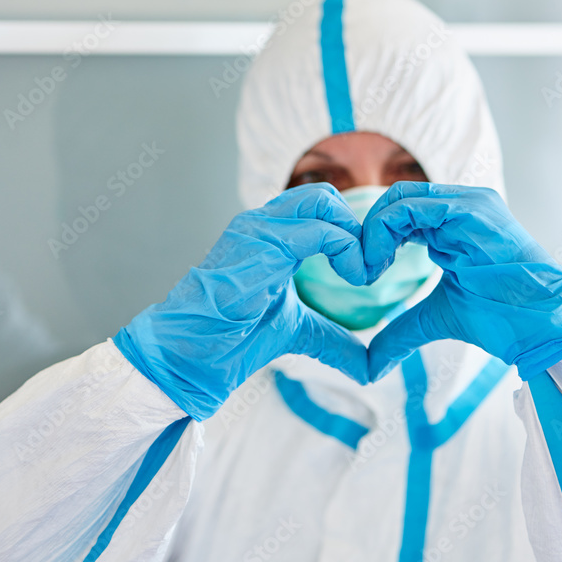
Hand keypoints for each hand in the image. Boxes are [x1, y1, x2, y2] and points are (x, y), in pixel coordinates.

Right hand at [114, 184, 370, 419]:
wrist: (190, 356)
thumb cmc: (232, 342)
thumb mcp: (297, 332)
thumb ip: (334, 339)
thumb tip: (371, 365)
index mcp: (269, 236)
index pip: (320, 209)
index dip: (352, 234)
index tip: (369, 272)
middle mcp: (262, 223)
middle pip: (325, 196)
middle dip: (358, 228)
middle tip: (371, 269)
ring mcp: (258, 230)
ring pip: (324, 202)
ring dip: (355, 236)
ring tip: (362, 275)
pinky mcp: (260, 245)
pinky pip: (320, 231)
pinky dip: (348, 250)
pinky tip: (354, 279)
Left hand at [362, 182, 561, 380]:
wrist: (546, 326)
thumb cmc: (504, 319)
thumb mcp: (439, 318)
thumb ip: (403, 330)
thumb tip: (371, 366)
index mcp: (455, 222)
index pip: (399, 210)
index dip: (374, 237)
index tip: (365, 275)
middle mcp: (462, 205)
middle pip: (394, 199)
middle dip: (367, 233)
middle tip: (361, 273)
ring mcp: (468, 204)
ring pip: (397, 199)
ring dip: (371, 234)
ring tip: (369, 272)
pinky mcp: (470, 212)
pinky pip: (411, 207)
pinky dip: (384, 231)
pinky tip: (380, 264)